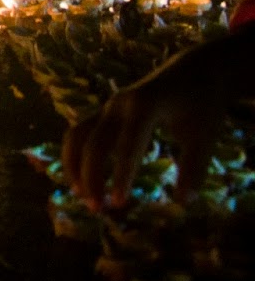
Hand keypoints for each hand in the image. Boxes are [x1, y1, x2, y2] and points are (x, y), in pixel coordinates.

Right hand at [62, 42, 230, 208]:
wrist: (193, 72)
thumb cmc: (201, 105)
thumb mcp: (205, 136)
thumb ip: (194, 168)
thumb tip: (182, 202)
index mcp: (145, 106)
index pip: (127, 146)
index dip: (121, 176)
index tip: (120, 204)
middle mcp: (118, 104)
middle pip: (94, 142)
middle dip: (91, 176)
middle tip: (96, 208)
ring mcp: (107, 106)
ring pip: (76, 135)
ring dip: (74, 166)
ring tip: (81, 195)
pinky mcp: (103, 111)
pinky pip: (78, 133)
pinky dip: (74, 156)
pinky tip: (80, 179)